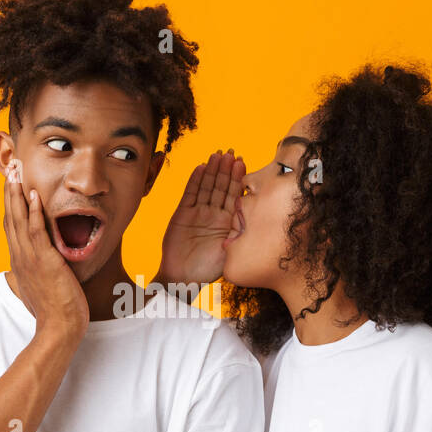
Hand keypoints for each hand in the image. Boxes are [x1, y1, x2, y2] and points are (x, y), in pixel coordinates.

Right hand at [1, 162, 88, 341]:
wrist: (58, 329)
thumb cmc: (54, 313)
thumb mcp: (41, 289)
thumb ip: (37, 275)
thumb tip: (34, 273)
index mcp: (20, 261)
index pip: (11, 226)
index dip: (9, 204)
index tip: (10, 185)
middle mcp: (20, 257)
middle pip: (10, 217)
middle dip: (10, 191)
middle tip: (11, 168)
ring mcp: (30, 258)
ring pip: (19, 219)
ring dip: (17, 194)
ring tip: (17, 172)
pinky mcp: (44, 261)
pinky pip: (36, 231)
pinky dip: (33, 211)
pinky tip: (34, 194)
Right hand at [158, 149, 245, 289]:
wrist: (182, 278)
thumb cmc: (207, 269)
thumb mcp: (229, 251)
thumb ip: (237, 232)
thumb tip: (249, 214)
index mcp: (227, 222)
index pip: (234, 196)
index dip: (237, 179)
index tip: (242, 163)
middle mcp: (213, 214)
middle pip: (221, 187)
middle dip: (225, 170)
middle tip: (231, 153)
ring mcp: (198, 212)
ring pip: (206, 187)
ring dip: (212, 171)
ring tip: (217, 155)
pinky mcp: (183, 213)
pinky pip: (190, 194)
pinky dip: (195, 181)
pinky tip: (201, 167)